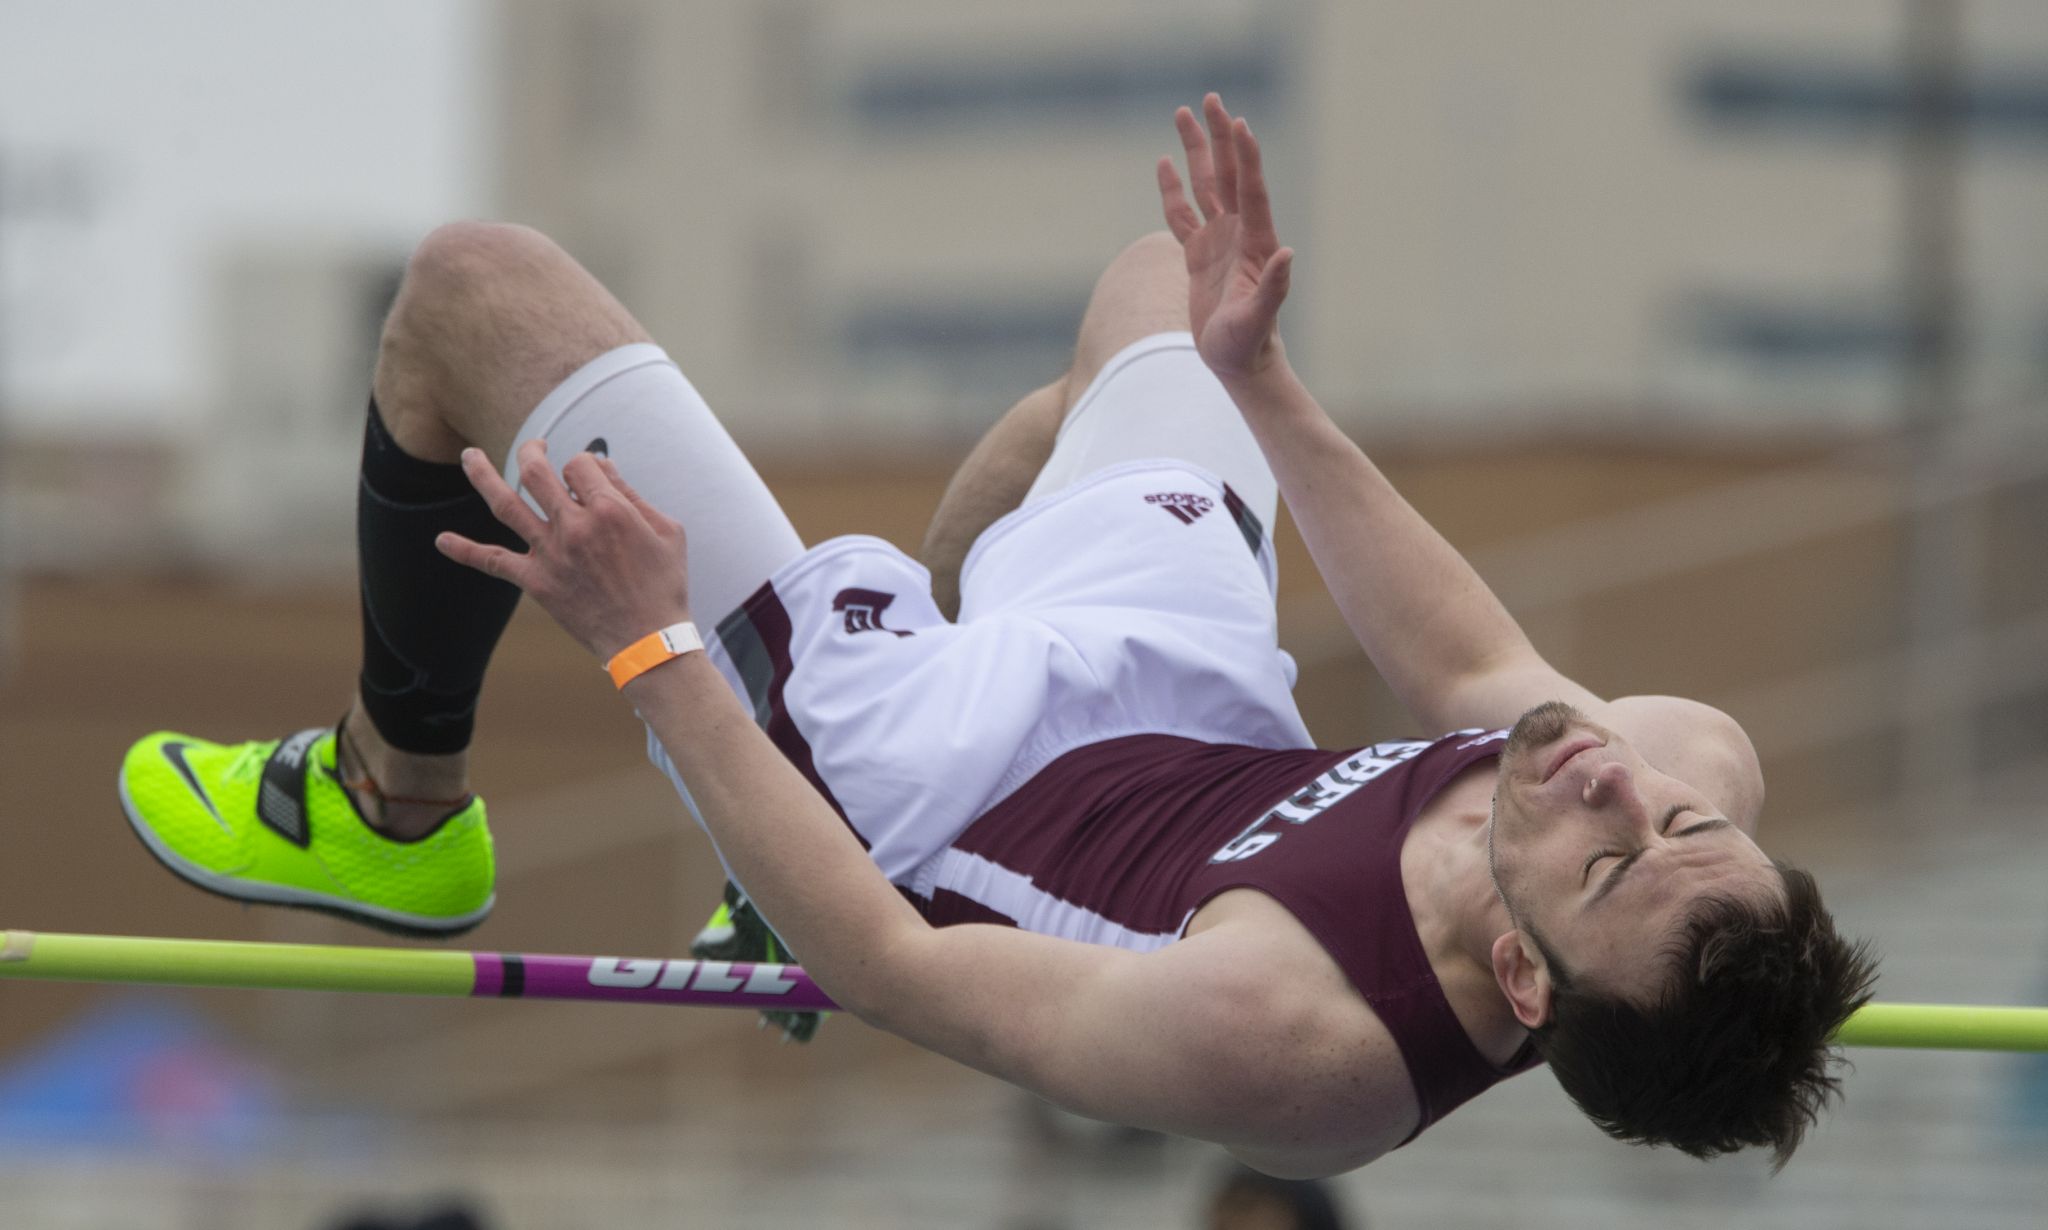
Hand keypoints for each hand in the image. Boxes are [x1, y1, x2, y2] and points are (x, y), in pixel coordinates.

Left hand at [436, 439, 692, 662]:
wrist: (648, 641)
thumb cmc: (664, 585)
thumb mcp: (667, 531)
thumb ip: (633, 495)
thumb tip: (602, 468)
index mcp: (610, 510)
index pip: (581, 464)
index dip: (585, 464)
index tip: (591, 478)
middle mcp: (574, 527)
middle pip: (537, 472)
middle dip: (533, 451)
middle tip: (535, 447)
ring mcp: (550, 554)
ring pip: (505, 503)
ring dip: (482, 475)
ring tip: (468, 456)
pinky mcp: (536, 581)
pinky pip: (492, 563)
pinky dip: (465, 551)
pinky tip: (441, 541)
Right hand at [1157, 93, 1292, 378]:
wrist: (1239, 362)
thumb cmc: (1250, 344)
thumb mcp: (1259, 318)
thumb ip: (1274, 287)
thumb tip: (1286, 253)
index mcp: (1255, 243)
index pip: (1251, 190)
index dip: (1247, 157)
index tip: (1240, 124)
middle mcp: (1239, 233)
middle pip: (1228, 174)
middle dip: (1220, 137)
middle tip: (1211, 100)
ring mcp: (1218, 241)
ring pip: (1204, 185)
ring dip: (1195, 150)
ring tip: (1184, 113)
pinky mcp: (1198, 254)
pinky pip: (1181, 214)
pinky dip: (1172, 188)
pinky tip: (1164, 163)